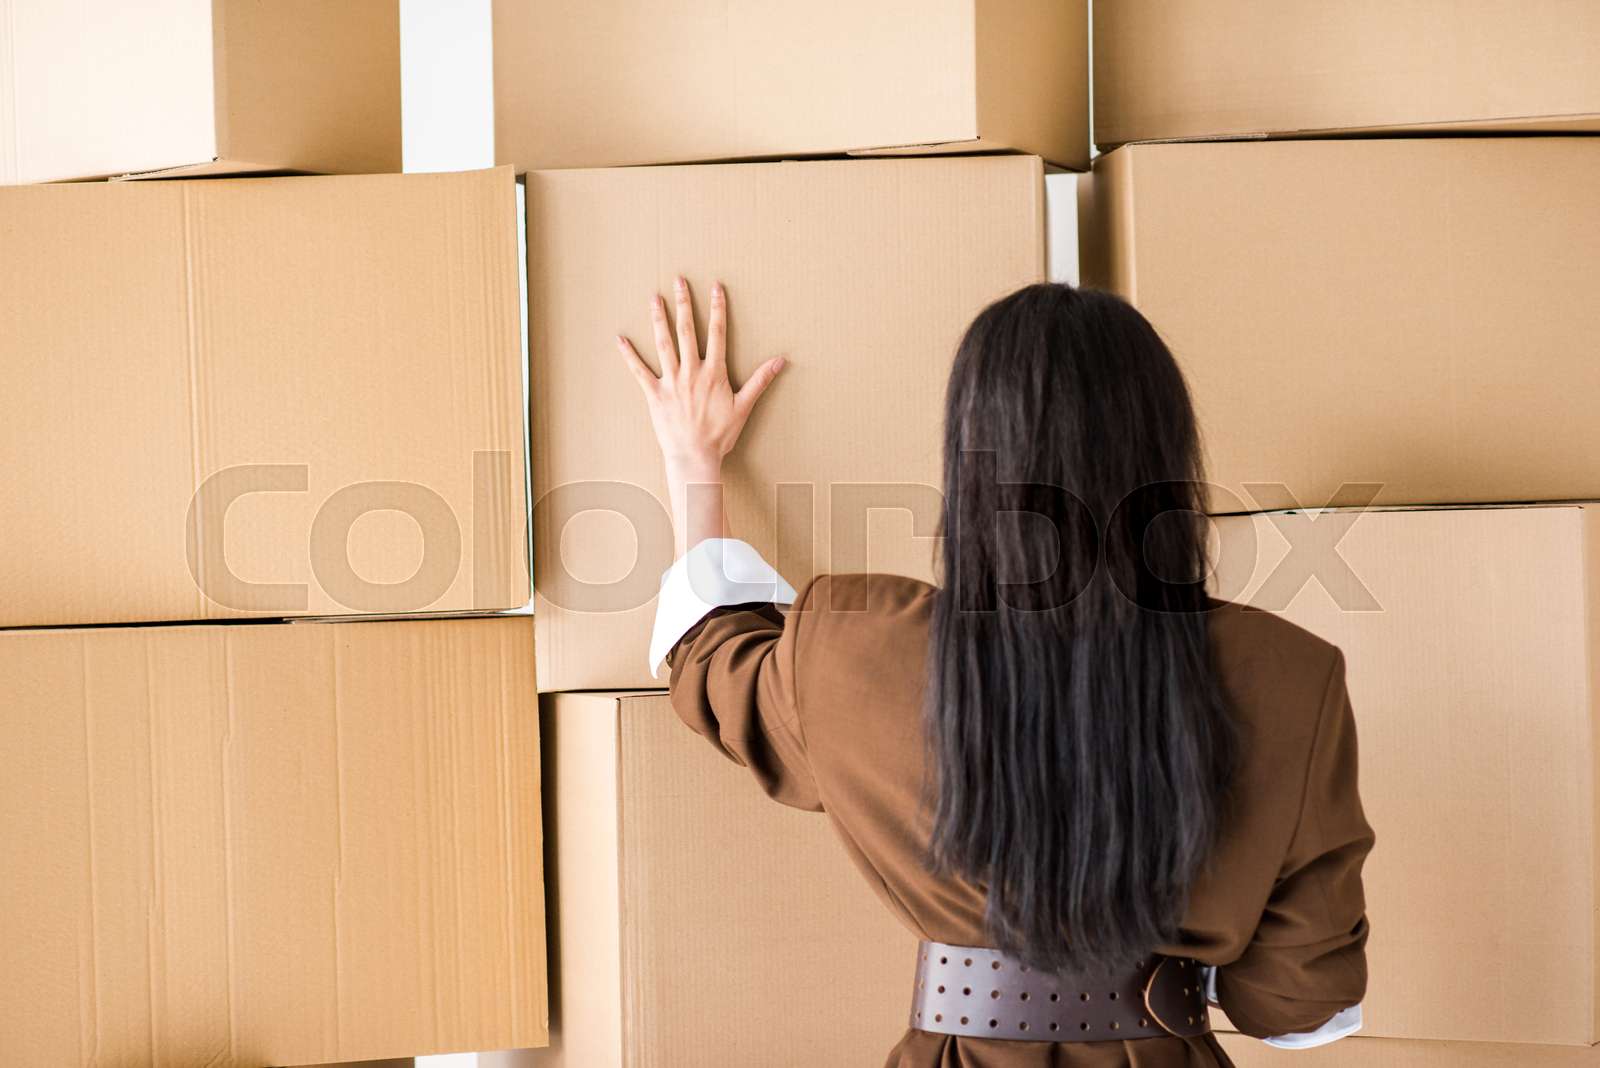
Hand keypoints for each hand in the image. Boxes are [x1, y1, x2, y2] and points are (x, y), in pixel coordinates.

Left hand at [616, 277, 785, 473]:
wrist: (695, 456)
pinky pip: (639, 371)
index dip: (717, 308)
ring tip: (654, 298)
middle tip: (679, 281)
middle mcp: (691, 372)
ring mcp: (671, 382)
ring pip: (664, 344)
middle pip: (687, 331)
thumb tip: (781, 361)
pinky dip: (629, 355)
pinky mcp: (654, 394)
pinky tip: (621, 339)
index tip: (715, 287)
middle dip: (684, 304)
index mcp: (714, 372)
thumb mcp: (744, 406)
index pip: (718, 333)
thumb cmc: (720, 435)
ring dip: (659, 319)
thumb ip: (761, 380)